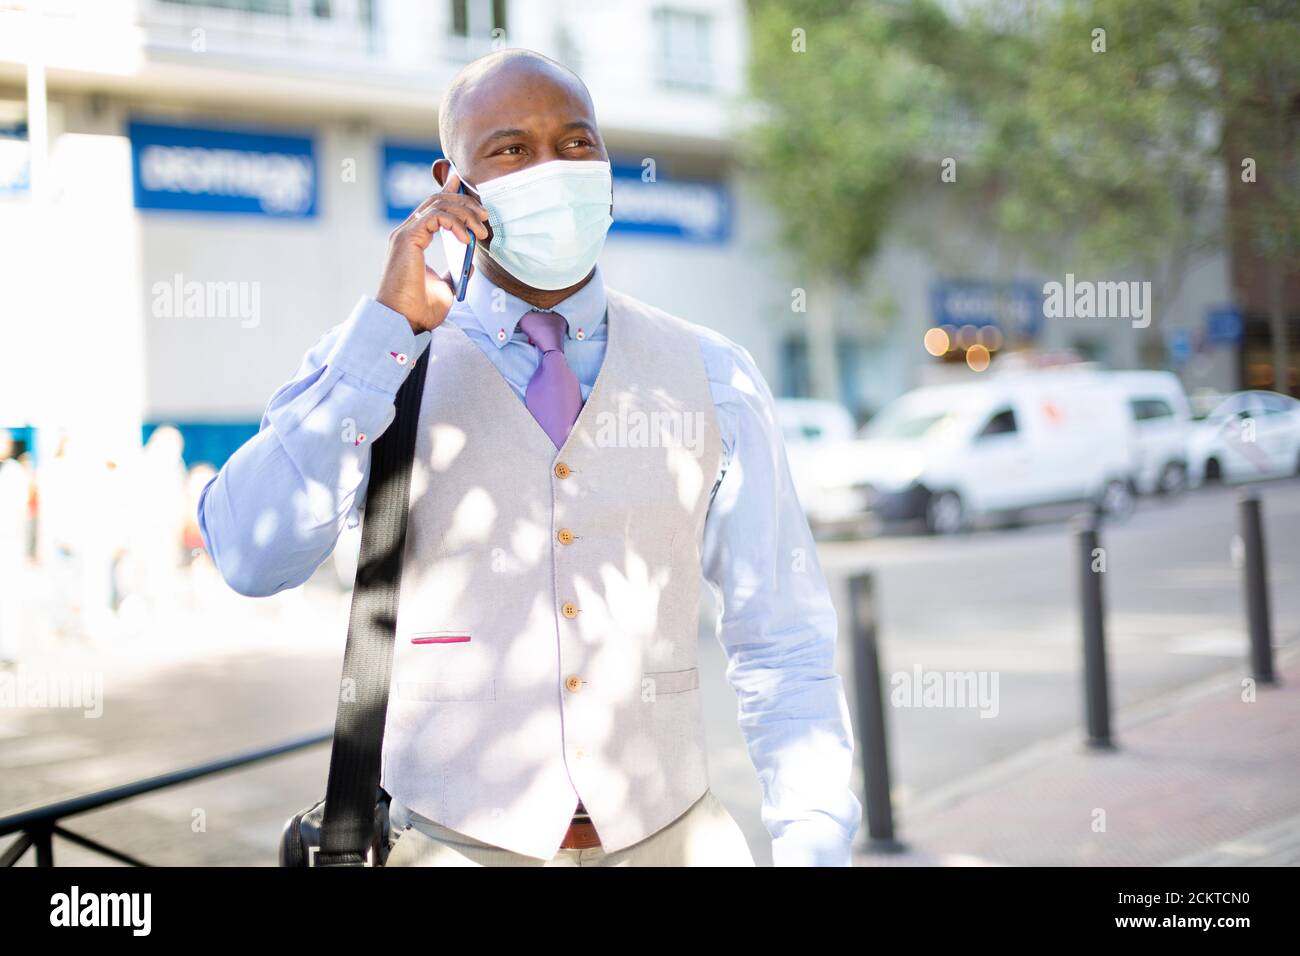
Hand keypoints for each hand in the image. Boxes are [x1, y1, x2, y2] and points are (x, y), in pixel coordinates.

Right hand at [375, 172, 490, 333]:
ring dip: (464, 214)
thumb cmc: (420, 309)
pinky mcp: (407, 239)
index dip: (448, 191)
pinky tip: (466, 239)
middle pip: (437, 200)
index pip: (432, 206)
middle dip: (464, 202)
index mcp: (413, 240)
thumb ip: (454, 271)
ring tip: (480, 231)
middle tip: (484, 216)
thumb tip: (470, 263)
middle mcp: (407, 233)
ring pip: (438, 204)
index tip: (463, 183)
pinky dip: (455, 224)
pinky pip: (435, 217)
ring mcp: (405, 234)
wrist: (404, 322)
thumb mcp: (445, 287)